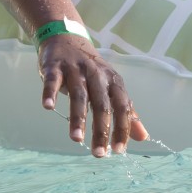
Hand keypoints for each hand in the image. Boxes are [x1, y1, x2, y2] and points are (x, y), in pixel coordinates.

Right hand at [39, 33, 148, 155]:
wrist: (66, 39)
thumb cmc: (91, 71)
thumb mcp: (111, 87)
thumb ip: (126, 112)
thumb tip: (143, 137)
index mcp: (113, 81)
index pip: (122, 107)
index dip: (122, 128)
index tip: (119, 150)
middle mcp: (96, 75)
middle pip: (101, 105)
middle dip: (101, 130)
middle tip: (99, 154)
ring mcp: (75, 70)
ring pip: (79, 95)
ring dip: (77, 118)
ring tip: (76, 139)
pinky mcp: (55, 67)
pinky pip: (53, 81)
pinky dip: (50, 93)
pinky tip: (48, 107)